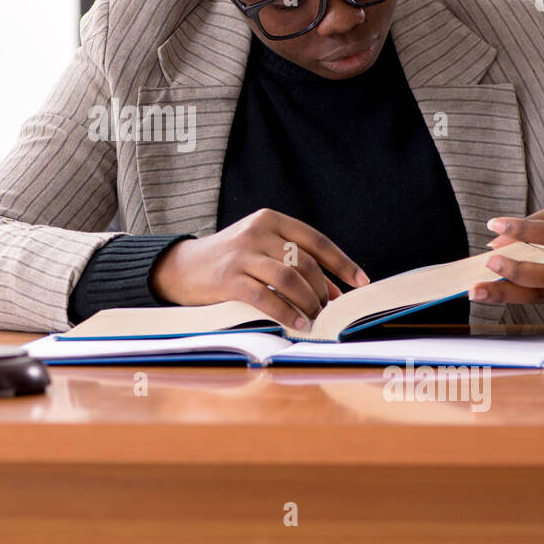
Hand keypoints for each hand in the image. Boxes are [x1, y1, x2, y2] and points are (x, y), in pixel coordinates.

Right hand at [150, 208, 368, 330]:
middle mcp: (258, 231)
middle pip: (305, 263)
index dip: (342, 263)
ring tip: (313, 319)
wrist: (182, 267)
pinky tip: (297, 323)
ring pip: (290, 280)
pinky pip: (266, 298)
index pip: (316, 241)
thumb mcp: (262, 250)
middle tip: (327, 310)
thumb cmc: (231, 261)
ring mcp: (242, 254)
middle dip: (322, 291)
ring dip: (308, 303)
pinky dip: (287, 313)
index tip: (361, 282)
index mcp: (271, 220)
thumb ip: (294, 263)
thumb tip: (334, 291)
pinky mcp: (228, 278)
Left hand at [469, 200, 543, 307]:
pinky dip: (507, 297)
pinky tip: (484, 294)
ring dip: (504, 293)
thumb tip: (497, 240)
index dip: (525, 229)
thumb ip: (535, 221)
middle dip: (518, 270)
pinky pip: (533, 301)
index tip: (494, 224)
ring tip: (475, 290)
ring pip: (540, 295)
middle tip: (491, 260)